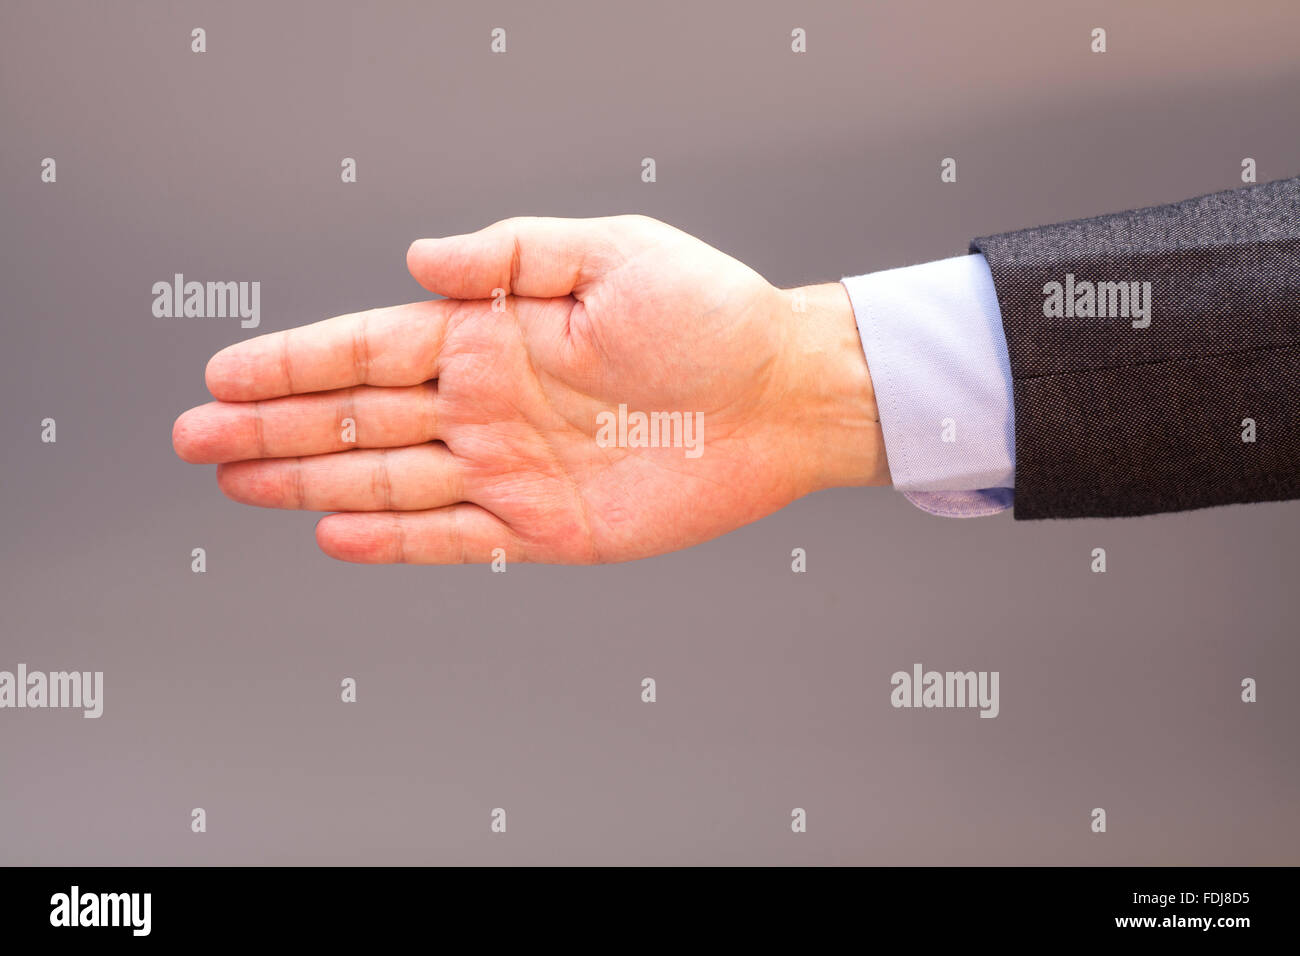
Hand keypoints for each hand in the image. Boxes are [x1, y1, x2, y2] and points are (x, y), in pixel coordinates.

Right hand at [172, 215, 888, 563]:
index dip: (295, 361)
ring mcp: (511, 469)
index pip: (370, 349)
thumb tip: (421, 259)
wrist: (780, 399)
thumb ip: (511, 256)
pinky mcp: (547, 528)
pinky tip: (333, 533)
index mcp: (495, 335)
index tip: (226, 369)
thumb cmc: (711, 316)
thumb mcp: (612, 253)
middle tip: (197, 435)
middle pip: (358, 419)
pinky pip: (452, 539)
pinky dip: (392, 542)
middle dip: (274, 426)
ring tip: (238, 482)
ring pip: (387, 480)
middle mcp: (489, 403)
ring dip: (310, 482)